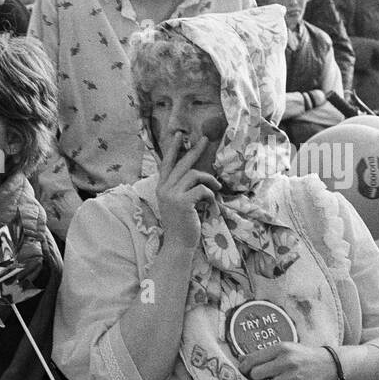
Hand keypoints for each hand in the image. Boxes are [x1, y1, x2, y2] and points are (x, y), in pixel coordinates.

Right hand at [154, 132, 219, 249]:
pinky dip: (210, 193)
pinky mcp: (183, 202)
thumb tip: (195, 174)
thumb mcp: (176, 202)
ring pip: (194, 175)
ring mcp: (172, 195)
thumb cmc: (181, 224)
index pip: (166, 163)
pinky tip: (211, 201)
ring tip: (217, 186)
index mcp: (161, 187)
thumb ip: (180, 188)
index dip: (173, 148)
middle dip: (194, 150)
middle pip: (182, 163)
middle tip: (205, 139)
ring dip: (209, 179)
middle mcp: (164, 188)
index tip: (180, 136)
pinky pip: (202, 189)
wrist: (178, 244)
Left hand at [240, 343, 337, 379]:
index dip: (244, 368)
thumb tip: (240, 359)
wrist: (328, 365)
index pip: (252, 360)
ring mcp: (292, 377)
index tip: (245, 371)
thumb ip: (264, 354)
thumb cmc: (302, 356)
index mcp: (281, 348)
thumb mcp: (285, 348)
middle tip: (262, 378)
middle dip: (256, 378)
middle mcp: (286, 361)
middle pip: (256, 375)